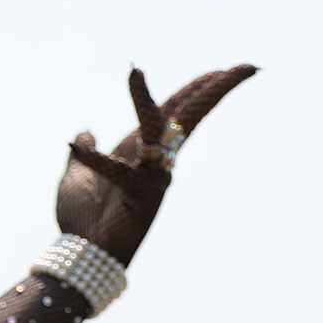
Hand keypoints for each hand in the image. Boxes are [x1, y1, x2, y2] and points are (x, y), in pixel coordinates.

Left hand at [54, 63, 256, 264]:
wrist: (82, 255)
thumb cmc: (82, 220)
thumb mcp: (77, 176)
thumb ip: (84, 154)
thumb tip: (83, 134)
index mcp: (140, 149)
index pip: (174, 110)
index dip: (198, 89)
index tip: (221, 70)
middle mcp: (154, 159)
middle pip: (188, 116)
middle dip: (215, 91)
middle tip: (246, 68)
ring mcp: (153, 178)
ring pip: (160, 132)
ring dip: (148, 103)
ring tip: (145, 74)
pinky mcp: (142, 197)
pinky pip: (121, 173)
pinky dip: (98, 162)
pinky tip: (78, 147)